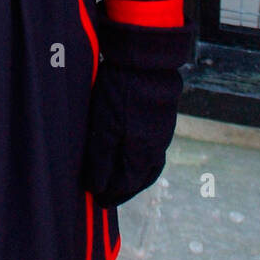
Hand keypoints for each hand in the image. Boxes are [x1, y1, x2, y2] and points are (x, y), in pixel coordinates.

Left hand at [81, 61, 182, 207]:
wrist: (146, 60)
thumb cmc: (121, 93)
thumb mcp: (105, 127)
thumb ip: (101, 159)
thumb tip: (98, 188)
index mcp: (142, 154)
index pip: (126, 184)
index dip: (110, 194)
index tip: (97, 200)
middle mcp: (156, 148)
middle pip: (140, 178)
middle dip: (124, 190)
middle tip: (108, 196)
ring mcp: (162, 133)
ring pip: (149, 164)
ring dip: (135, 176)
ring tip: (121, 180)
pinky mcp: (162, 118)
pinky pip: (153, 148)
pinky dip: (141, 159)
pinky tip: (134, 152)